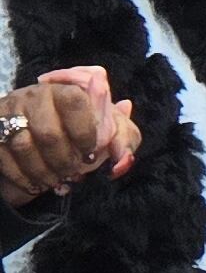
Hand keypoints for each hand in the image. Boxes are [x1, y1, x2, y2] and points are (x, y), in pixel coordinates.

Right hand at [0, 66, 140, 207]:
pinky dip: (24, 178)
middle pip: (49, 134)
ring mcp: (10, 112)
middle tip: (72, 173)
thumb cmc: (76, 134)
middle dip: (65, 162)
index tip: (90, 151)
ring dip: (45, 173)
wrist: (35, 142)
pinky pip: (6, 158)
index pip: (76, 101)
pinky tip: (36, 182)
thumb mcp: (105, 133)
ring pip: (25, 148)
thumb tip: (126, 122)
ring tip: (56, 180)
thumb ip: (122, 133)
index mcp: (65, 89)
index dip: (85, 132)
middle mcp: (34, 95)